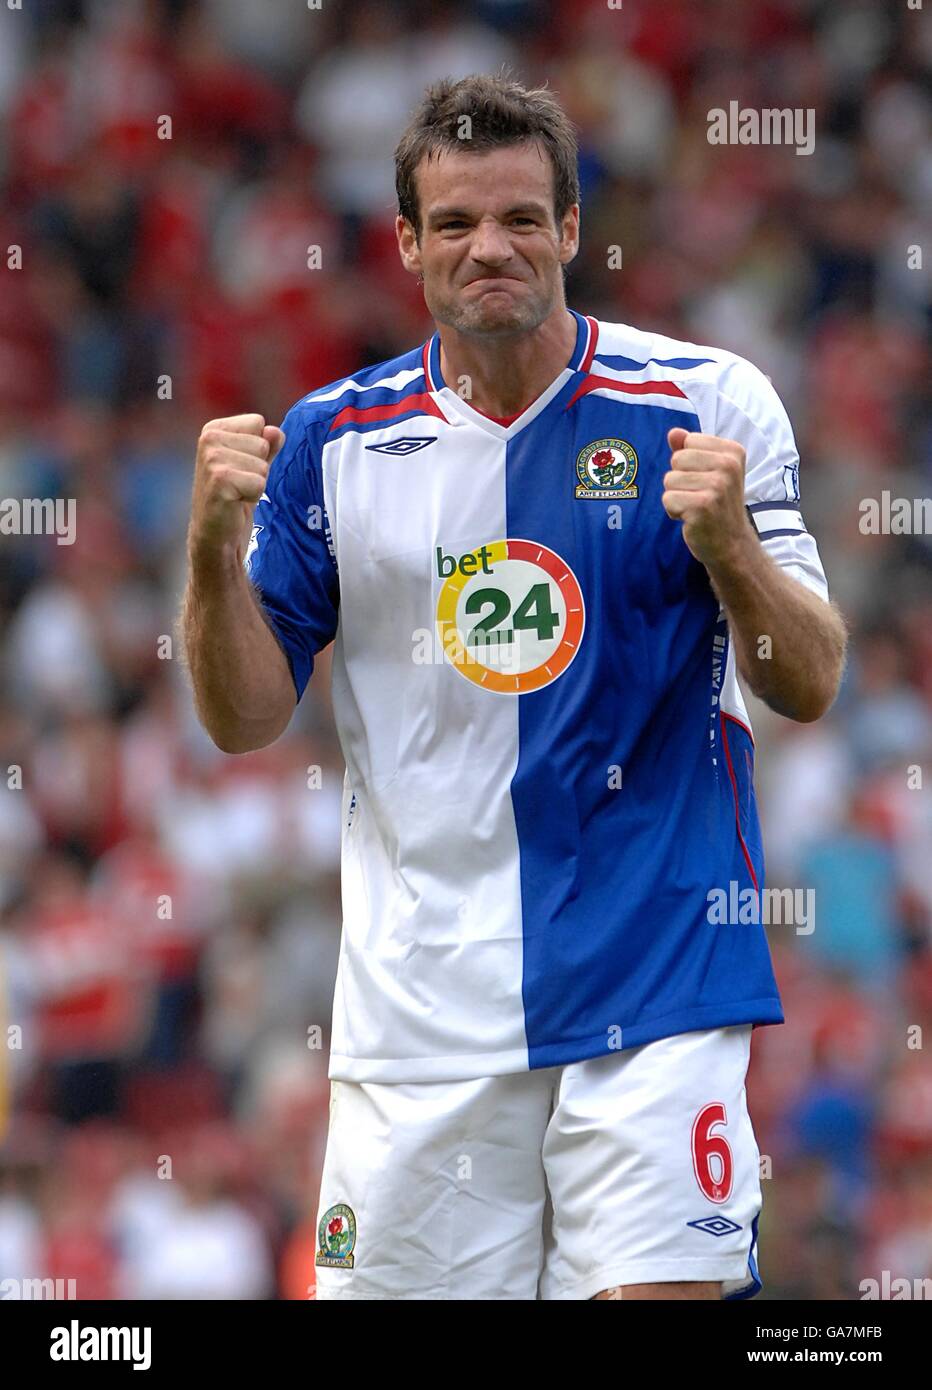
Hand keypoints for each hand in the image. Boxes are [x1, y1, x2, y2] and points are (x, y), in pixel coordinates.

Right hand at [189, 414, 284, 555]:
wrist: (216, 533)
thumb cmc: (235, 496)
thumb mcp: (252, 464)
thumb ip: (266, 445)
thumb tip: (276, 431)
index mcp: (214, 429)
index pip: (258, 423)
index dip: (258, 449)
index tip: (240, 467)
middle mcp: (209, 438)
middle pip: (263, 443)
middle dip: (258, 467)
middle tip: (239, 483)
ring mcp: (212, 458)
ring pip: (262, 465)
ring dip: (256, 483)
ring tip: (236, 492)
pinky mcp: (220, 479)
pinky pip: (259, 482)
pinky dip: (252, 496)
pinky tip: (235, 502)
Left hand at [661, 428, 749, 569]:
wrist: (732, 544)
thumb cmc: (718, 505)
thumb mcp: (710, 472)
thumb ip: (690, 450)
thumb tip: (673, 433)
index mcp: (732, 452)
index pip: (688, 441)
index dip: (688, 463)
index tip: (705, 480)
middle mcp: (728, 466)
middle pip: (676, 459)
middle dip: (680, 480)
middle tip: (699, 496)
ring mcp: (717, 486)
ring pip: (669, 480)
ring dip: (677, 497)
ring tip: (696, 507)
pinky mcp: (703, 506)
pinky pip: (668, 499)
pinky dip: (674, 511)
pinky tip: (691, 518)